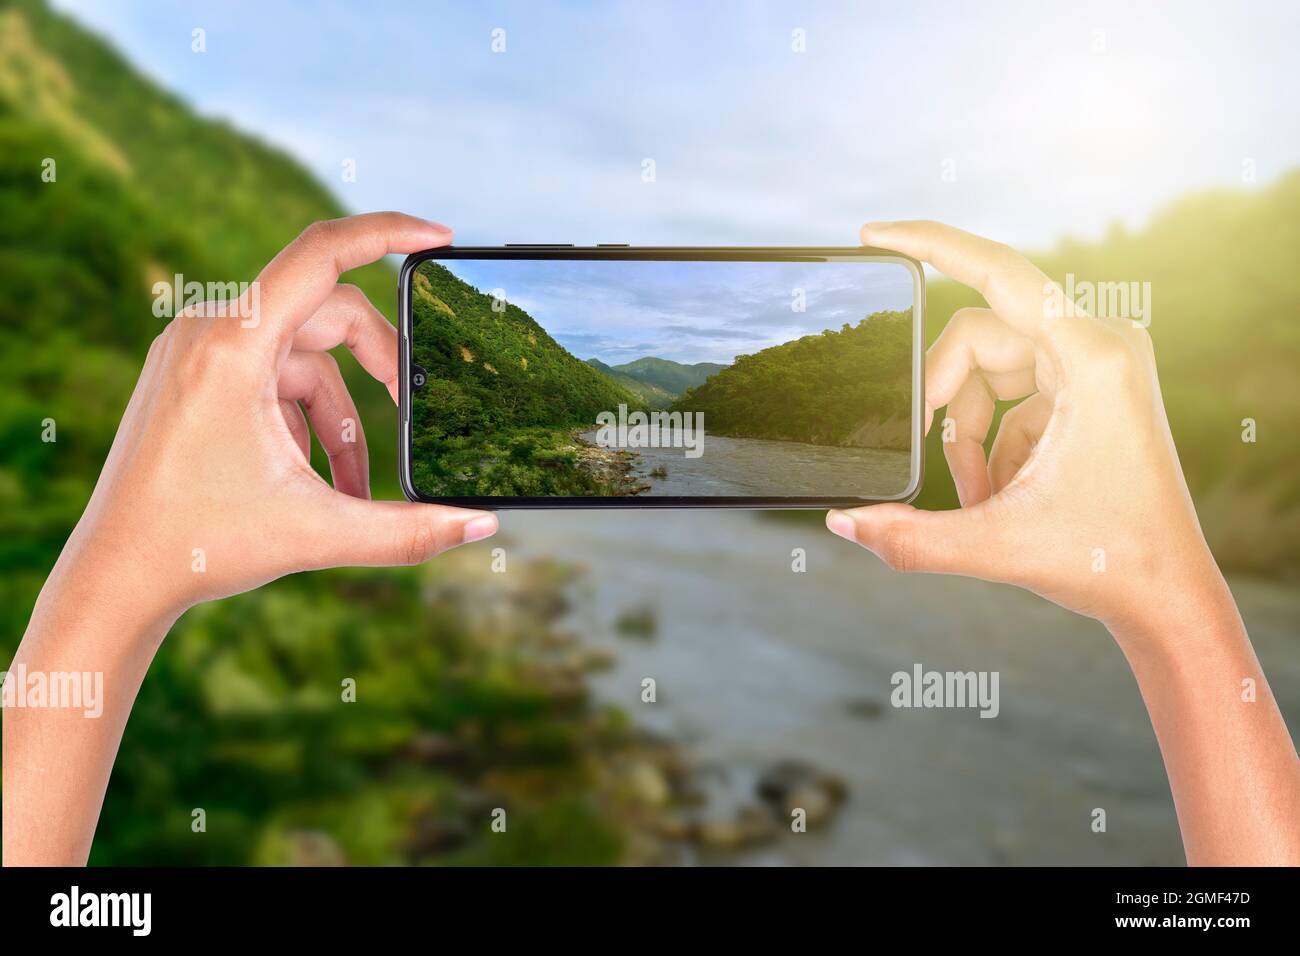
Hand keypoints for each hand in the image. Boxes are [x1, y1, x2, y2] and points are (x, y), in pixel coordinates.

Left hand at [58, 211, 497, 630]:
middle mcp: (208, 331)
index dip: (389, 234)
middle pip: (328, 313)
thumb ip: (411, 530)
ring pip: (303, 355)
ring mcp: (194, 350)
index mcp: (233, 347)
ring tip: (353, 487)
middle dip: (379, 365)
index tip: (440, 238)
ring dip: (341, 413)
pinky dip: (305, 418)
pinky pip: (272, 374)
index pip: (323, 254)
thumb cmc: (202, 547)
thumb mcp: (320, 533)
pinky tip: (313, 476)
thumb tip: (482, 524)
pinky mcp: (190, 374)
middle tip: (413, 413)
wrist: (115, 576)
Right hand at [827, 220, 1217, 631]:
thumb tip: (841, 521)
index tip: (873, 235)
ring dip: (966, 430)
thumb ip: (912, 537)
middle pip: (978, 336)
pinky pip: (1012, 393)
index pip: (997, 272)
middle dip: (942, 400)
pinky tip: (999, 492)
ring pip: (990, 367)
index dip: (929, 244)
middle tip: (924, 452)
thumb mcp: (998, 547)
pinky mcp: (1090, 389)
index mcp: (1091, 358)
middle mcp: (1100, 345)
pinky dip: (990, 442)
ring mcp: (1097, 365)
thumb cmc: (1109, 561)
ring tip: (976, 495)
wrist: (1168, 594)